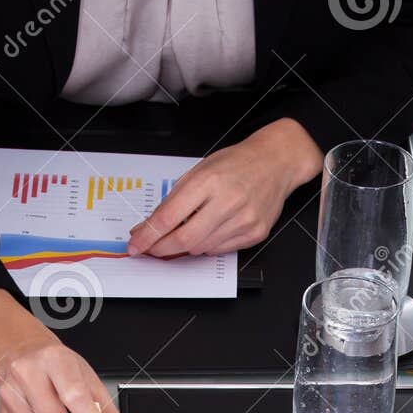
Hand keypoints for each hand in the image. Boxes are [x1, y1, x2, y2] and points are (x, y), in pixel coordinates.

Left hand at [126, 120, 322, 258]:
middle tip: (151, 249)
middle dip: (162, 248)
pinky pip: (221, 250)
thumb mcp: (201, 170)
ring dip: (185, 246)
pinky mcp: (255, 233)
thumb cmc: (237, 163)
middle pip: (185, 239)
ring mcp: (244, 219)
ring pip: (202, 248)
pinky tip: (208, 232)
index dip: (149, 235)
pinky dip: (207, 246)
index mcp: (209, 180)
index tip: (136, 243)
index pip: (170, 216)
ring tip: (183, 234)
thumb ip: (176, 198)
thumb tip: (151, 226)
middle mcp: (228, 201)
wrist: (276, 162)